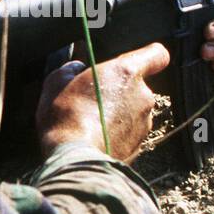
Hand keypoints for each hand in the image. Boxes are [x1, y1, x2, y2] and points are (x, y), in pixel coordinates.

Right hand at [35, 43, 170, 160]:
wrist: (74, 159)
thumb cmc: (66, 117)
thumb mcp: (56, 81)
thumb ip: (71, 69)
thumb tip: (75, 69)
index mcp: (126, 72)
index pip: (157, 55)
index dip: (149, 56)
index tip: (135, 60)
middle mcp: (143, 96)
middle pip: (138, 86)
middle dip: (119, 90)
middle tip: (93, 97)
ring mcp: (144, 123)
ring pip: (133, 111)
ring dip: (117, 113)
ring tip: (90, 121)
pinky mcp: (139, 146)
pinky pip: (129, 133)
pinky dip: (116, 133)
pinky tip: (95, 137)